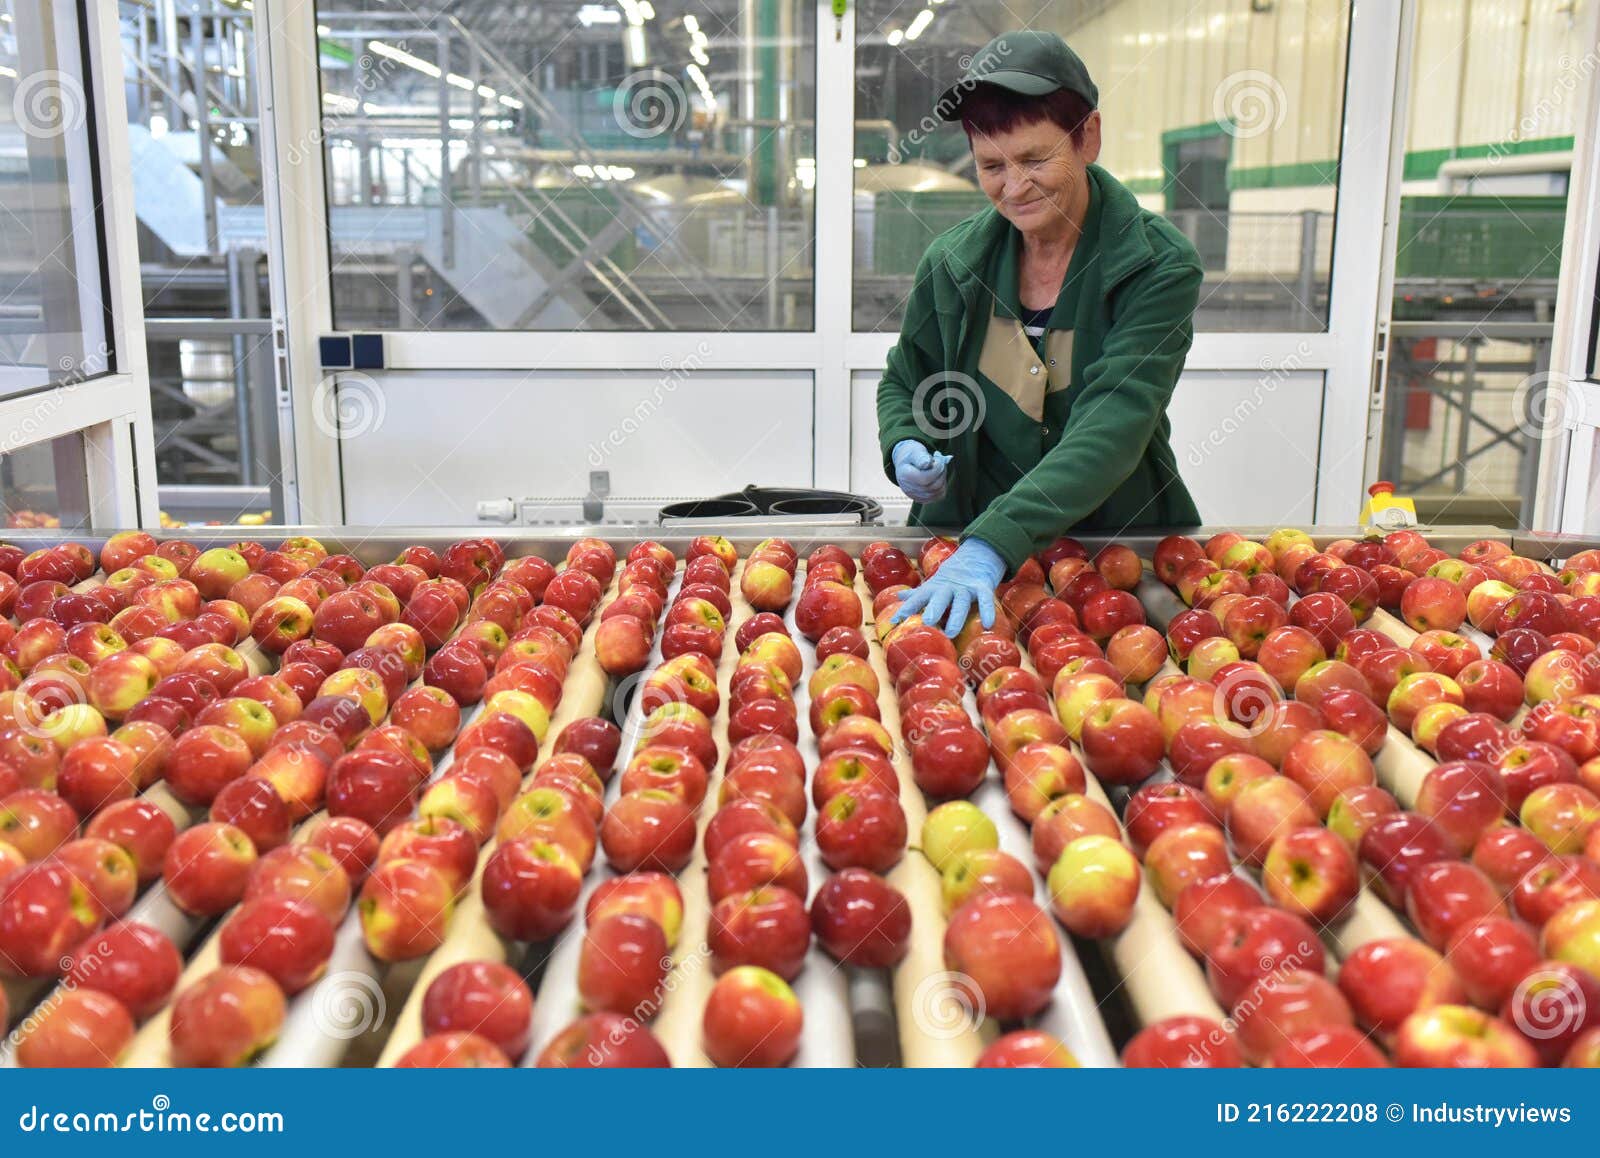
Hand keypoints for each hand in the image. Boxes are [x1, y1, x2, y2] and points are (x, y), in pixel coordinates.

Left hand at [889, 538, 1005, 637]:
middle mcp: (948, 587)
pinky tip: (988, 624)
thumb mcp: (934, 584)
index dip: (907, 608)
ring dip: (956, 617)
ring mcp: (965, 587)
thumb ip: (918, 594)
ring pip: (960, 603)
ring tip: (951, 633)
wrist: (976, 557)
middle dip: (932, 610)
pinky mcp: (982, 587)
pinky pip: (985, 600)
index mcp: (934, 588)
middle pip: (939, 599)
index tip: (895, 621)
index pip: (918, 598)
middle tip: (926, 623)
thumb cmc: (951, 578)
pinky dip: (987, 611)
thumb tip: (898, 597)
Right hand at [891, 439, 951, 503]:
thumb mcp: (915, 451)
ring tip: (938, 467)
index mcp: (905, 476)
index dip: (937, 468)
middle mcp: (909, 489)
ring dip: (943, 477)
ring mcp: (916, 496)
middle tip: (940, 461)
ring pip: (938, 491)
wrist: (906, 464)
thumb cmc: (912, 456)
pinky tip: (937, 476)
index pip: (925, 478)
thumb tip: (927, 463)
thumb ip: (920, 457)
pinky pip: (939, 495)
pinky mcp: (923, 499)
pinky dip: (943, 485)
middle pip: (933, 486)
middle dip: (941, 471)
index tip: (937, 455)